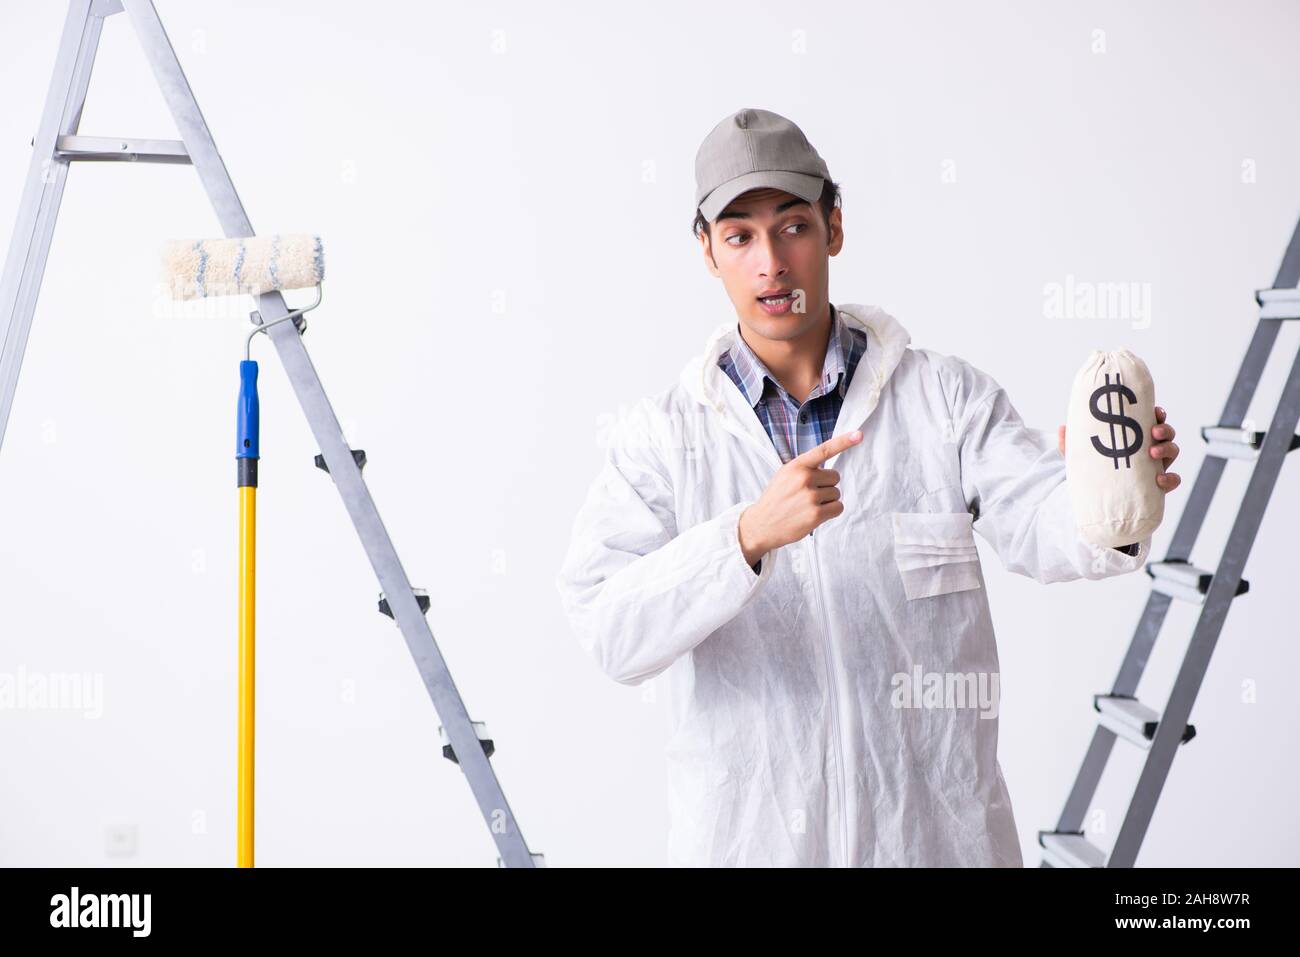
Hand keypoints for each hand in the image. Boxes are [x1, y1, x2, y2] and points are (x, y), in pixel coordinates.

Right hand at [738, 430, 863, 564]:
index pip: (823, 450)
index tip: (859, 434)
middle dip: (826, 486)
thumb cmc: (777, 498)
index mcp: (797, 466)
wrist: (762, 525)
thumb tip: (829, 470)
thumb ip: (805, 468)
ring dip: (827, 500)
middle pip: (835, 477)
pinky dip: (830, 512)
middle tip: (807, 495)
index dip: (843, 441)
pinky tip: (814, 514)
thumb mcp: (785, 475)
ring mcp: (810, 496)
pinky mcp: (816, 514)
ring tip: (806, 506)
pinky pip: (838, 508)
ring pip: (836, 493)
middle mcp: (804, 478)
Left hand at [1057, 405, 1181, 493]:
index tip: (1155, 411)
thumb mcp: (1082, 457)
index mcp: (1135, 439)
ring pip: (1172, 452)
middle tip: (1153, 432)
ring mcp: (1156, 467)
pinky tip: (1159, 479)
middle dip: (1164, 429)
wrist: (1097, 501)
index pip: (1151, 421)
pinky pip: (1172, 480)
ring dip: (1167, 449)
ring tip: (1153, 452)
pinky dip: (1170, 479)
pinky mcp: (1158, 486)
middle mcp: (1149, 450)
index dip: (1158, 414)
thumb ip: (1071, 445)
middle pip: (1166, 434)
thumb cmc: (1094, 472)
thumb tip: (1062, 428)